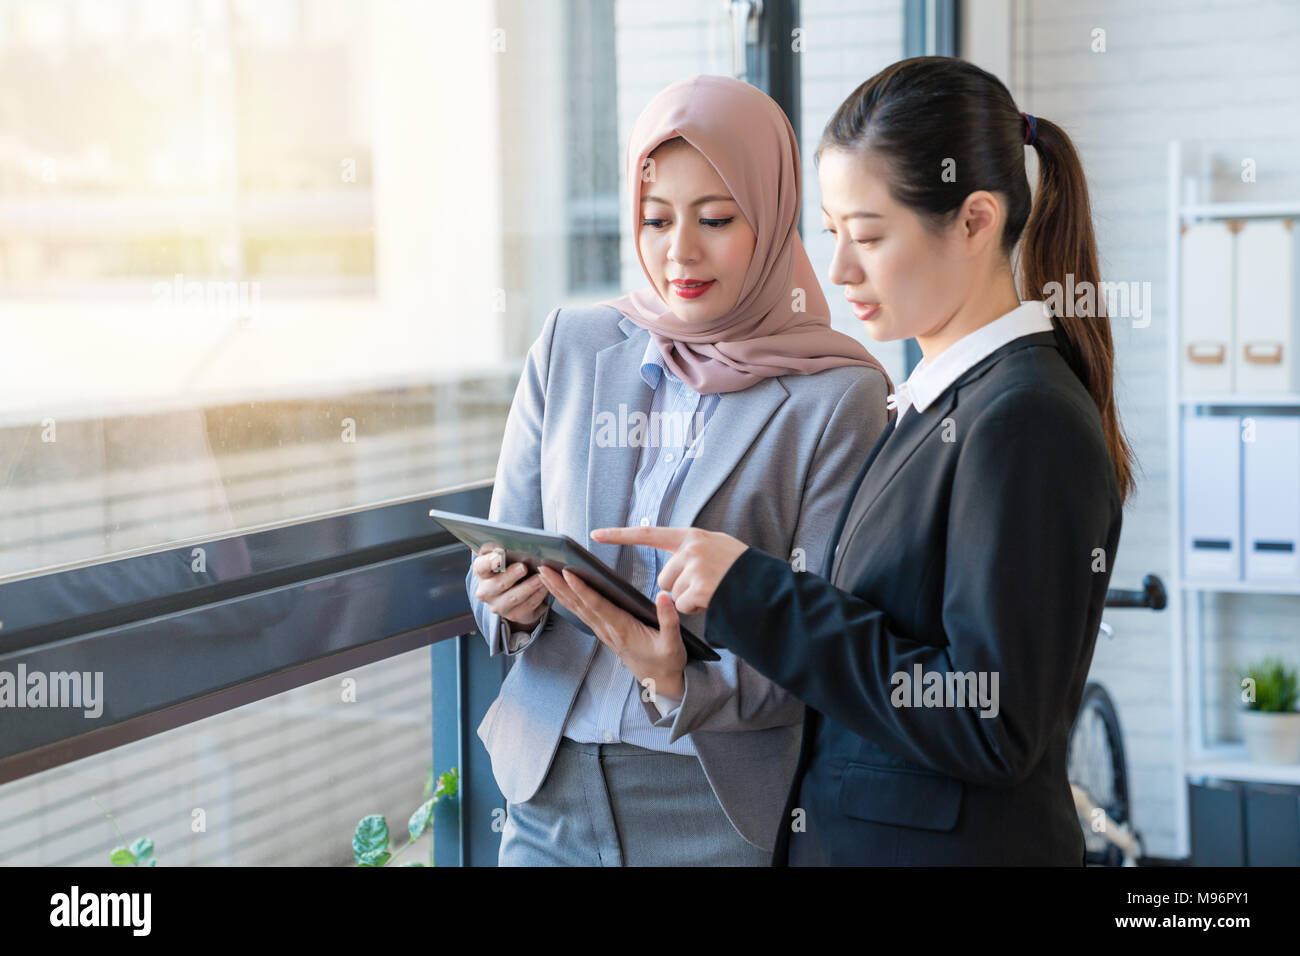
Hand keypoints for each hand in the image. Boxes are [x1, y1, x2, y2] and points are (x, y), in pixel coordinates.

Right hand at [470, 547, 548, 628]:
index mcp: (481, 572)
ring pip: (514, 598)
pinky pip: (527, 607)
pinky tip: (546, 587)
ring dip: (529, 587)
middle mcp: (486, 591)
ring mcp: (499, 605)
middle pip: (497, 584)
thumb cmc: (510, 567)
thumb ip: (500, 548)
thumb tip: (497, 539)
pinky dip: (537, 596)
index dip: (490, 562)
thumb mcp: (503, 556)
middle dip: (511, 575)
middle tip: (524, 567)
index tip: (500, 556)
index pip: (481, 567)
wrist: (514, 591)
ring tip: (541, 578)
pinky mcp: (514, 615)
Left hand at [536, 565, 686, 700]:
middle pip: (579, 605)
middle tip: (542, 567)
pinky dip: (567, 600)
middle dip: (560, 586)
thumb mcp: (673, 644)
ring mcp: (604, 632)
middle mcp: (609, 630)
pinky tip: (558, 590)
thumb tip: (664, 595)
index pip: (598, 606)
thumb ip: (669, 619)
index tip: (567, 573)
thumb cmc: (667, 661)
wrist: (660, 682)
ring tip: (543, 574)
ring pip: (577, 609)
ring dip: (558, 591)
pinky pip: (581, 613)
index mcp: (623, 630)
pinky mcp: (604, 632)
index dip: (582, 590)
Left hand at [589, 526, 747, 615]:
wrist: (767, 587)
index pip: (648, 533)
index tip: (594, 534)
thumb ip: (692, 550)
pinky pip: (684, 605)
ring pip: (673, 593)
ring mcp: (696, 567)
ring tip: (713, 591)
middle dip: (680, 587)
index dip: (620, 535)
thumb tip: (671, 561)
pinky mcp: (700, 587)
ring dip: (689, 600)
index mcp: (692, 536)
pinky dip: (697, 609)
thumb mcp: (718, 548)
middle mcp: (691, 548)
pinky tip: (713, 601)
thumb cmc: (742, 570)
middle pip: (664, 577)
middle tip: (706, 585)